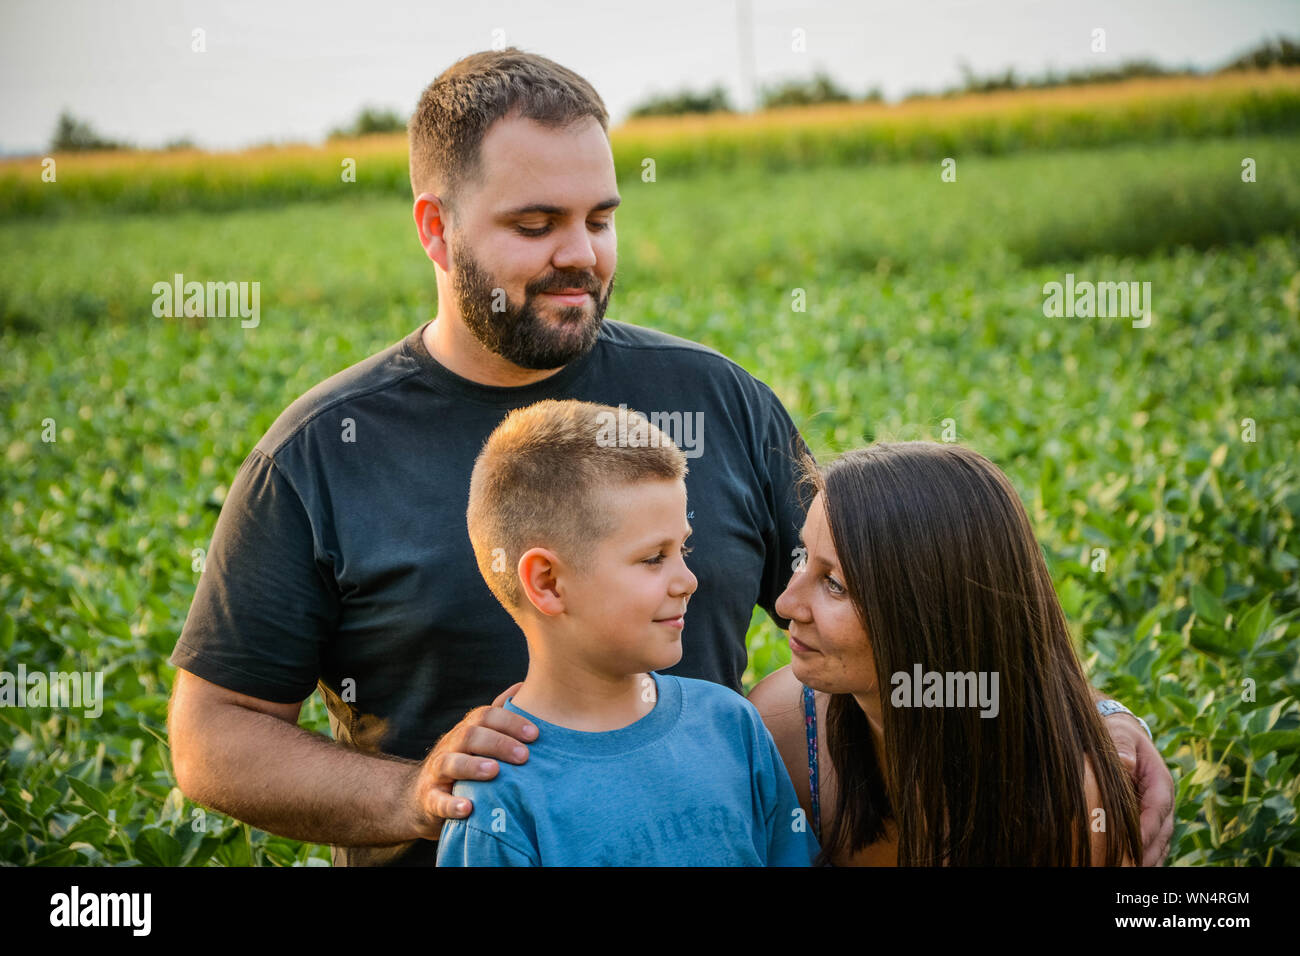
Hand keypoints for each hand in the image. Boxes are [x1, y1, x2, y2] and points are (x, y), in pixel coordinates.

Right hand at [404, 681, 532, 838]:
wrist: (424, 796)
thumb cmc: (464, 761)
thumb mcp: (479, 738)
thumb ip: (499, 715)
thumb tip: (523, 686)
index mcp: (467, 730)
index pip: (486, 716)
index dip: (509, 721)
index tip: (535, 734)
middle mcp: (450, 746)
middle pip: (470, 736)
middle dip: (498, 743)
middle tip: (523, 756)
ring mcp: (437, 772)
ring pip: (449, 763)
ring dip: (472, 766)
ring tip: (494, 771)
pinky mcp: (429, 799)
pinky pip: (437, 801)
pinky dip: (451, 804)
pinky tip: (468, 808)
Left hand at [1104, 712, 1173, 865]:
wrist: (1123, 736)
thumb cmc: (1119, 736)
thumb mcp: (1120, 734)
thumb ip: (1122, 746)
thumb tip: (1124, 761)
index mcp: (1160, 781)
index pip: (1156, 809)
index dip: (1147, 830)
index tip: (1133, 847)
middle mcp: (1163, 801)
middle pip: (1161, 833)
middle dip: (1147, 852)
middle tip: (1128, 867)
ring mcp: (1159, 813)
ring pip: (1159, 842)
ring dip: (1147, 858)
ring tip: (1128, 870)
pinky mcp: (1149, 820)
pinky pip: (1151, 843)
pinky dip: (1143, 856)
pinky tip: (1129, 865)